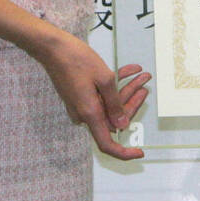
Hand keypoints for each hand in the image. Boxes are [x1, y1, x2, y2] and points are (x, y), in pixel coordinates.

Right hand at [39, 32, 150, 159]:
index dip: (124, 152)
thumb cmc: (77, 60)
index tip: (139, 152)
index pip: (107, 144)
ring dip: (125, 90)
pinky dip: (113, 85)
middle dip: (131, 101)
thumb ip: (115, 104)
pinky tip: (127, 71)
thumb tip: (122, 125)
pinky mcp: (80, 96)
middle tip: (145, 83)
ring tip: (140, 74)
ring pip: (109, 104)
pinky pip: (101, 96)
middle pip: (113, 117)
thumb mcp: (104, 79)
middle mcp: (84, 114)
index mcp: (90, 113)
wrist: (53, 48)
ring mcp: (81, 105)